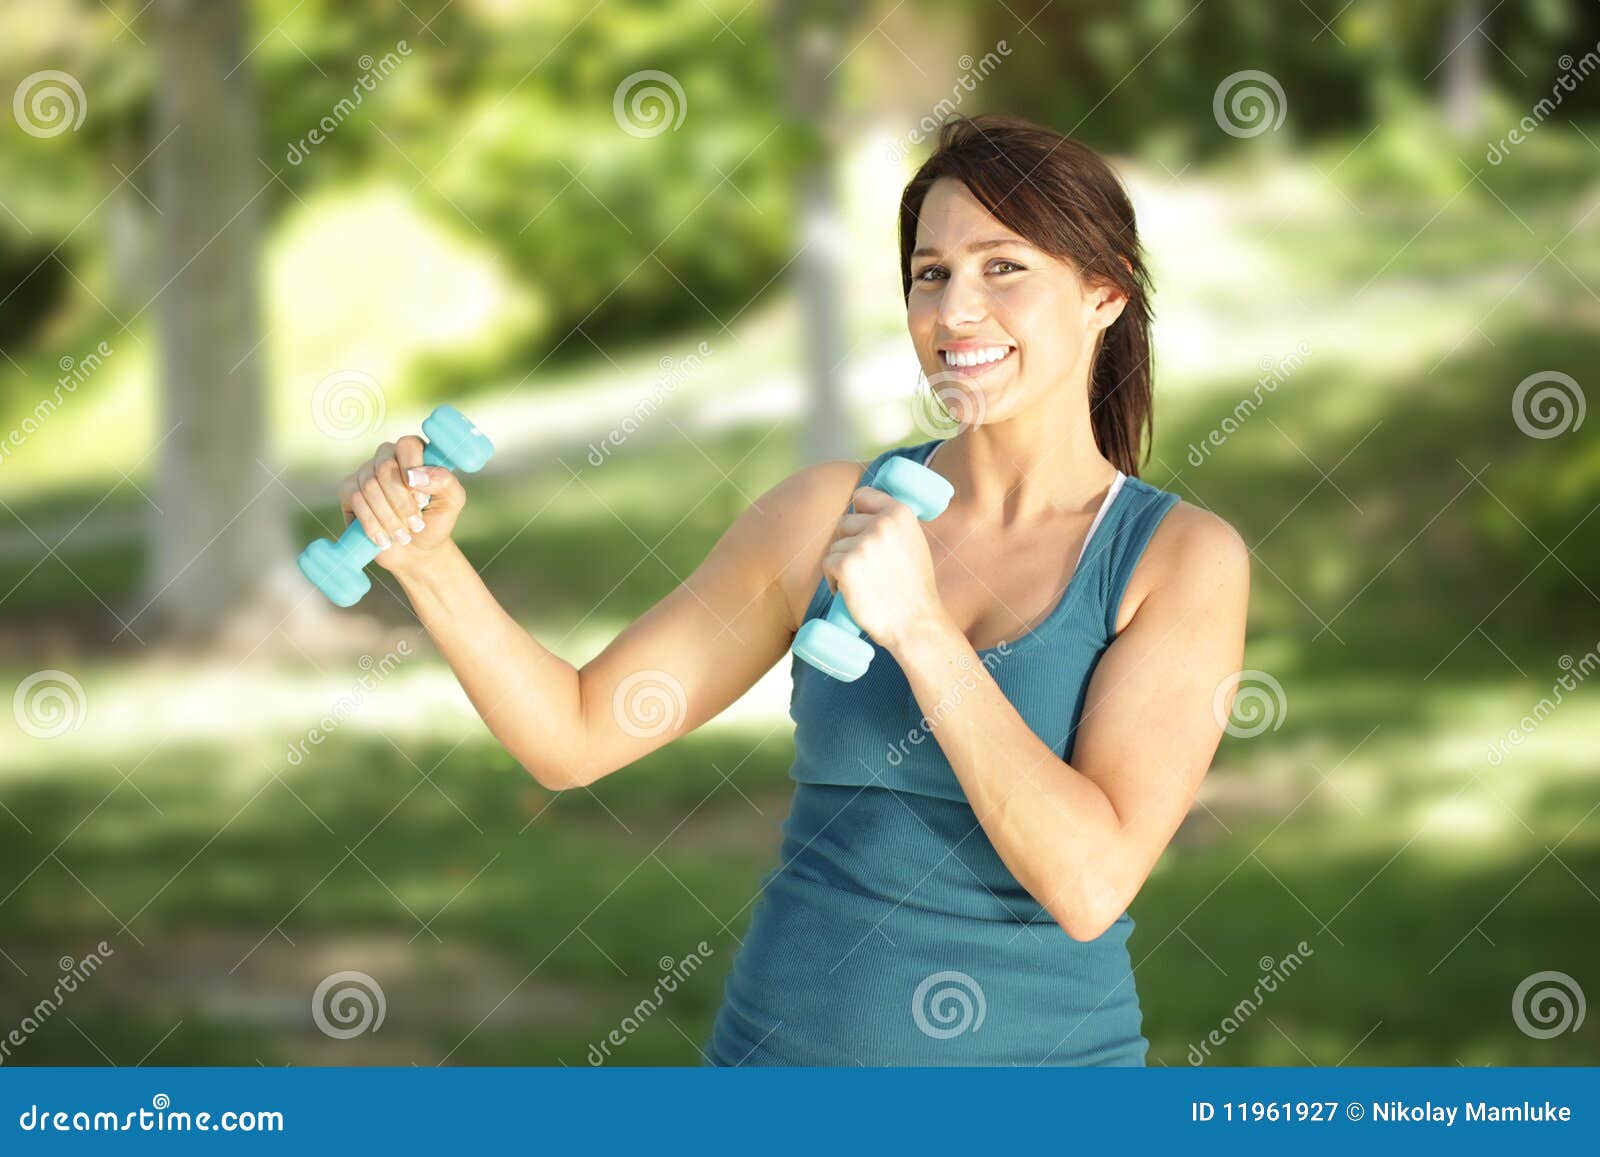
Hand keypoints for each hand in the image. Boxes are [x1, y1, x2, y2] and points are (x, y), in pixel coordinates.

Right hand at [338, 435, 467, 573]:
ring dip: (389, 517)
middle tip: (417, 525)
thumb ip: (445, 482)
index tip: (422, 500)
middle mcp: (387, 457)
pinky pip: (355, 500)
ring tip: (404, 536)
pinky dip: (373, 524)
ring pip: (370, 486)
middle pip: (386, 468)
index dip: (412, 469)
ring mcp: (365, 473)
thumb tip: (417, 475)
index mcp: (414, 453)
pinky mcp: (349, 492)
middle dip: (402, 502)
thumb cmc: (435, 521)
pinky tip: (385, 539)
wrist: (416, 551)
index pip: (408, 445)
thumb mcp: (452, 502)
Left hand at [820, 486, 946, 651]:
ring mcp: (862, 543)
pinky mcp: (845, 564)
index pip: (863, 496)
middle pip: (845, 523)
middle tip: (868, 570)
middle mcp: (882, 523)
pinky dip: (834, 580)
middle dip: (850, 545)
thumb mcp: (913, 543)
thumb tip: (862, 507)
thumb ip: (892, 523)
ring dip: (843, 565)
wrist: (915, 623)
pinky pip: (828, 564)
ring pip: (835, 546)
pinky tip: (852, 593)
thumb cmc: (913, 588)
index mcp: (900, 513)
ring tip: (864, 585)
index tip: (863, 532)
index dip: (859, 514)